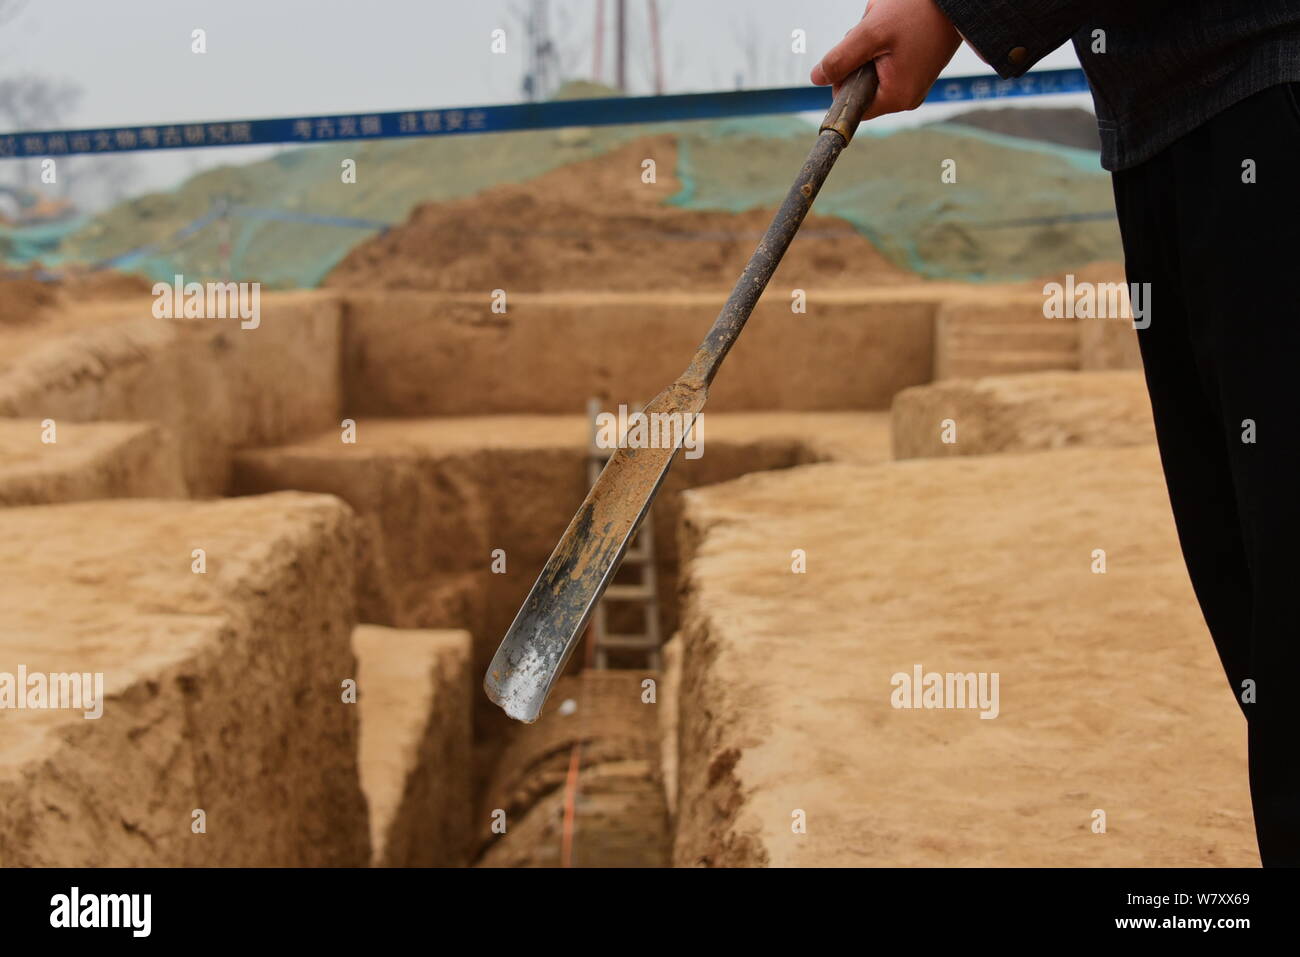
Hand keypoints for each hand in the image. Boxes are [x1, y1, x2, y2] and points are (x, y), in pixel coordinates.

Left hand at [811, 0, 962, 120]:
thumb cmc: (916, 12)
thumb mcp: (870, 34)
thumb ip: (840, 59)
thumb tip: (817, 78)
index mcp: (897, 97)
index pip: (852, 105)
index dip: (843, 80)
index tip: (852, 52)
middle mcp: (907, 97)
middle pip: (862, 88)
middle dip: (859, 59)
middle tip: (873, 34)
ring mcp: (915, 84)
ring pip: (873, 73)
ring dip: (871, 49)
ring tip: (888, 28)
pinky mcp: (919, 71)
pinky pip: (889, 64)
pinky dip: (884, 46)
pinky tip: (896, 30)